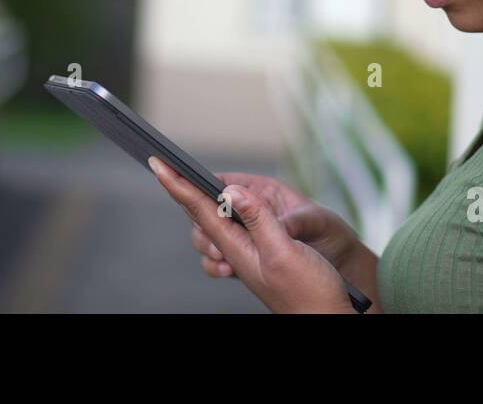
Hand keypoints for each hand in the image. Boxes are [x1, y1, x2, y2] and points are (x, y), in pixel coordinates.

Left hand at [149, 156, 355, 312]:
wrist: (324, 318)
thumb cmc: (309, 292)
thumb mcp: (284, 251)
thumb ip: (258, 220)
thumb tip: (230, 191)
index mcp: (236, 247)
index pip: (199, 209)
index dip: (177, 185)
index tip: (158, 164)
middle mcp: (236, 250)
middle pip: (200, 214)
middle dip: (182, 189)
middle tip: (167, 165)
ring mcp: (247, 255)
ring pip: (214, 223)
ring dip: (203, 203)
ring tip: (194, 183)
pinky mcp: (261, 256)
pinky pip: (233, 233)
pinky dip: (225, 217)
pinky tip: (232, 209)